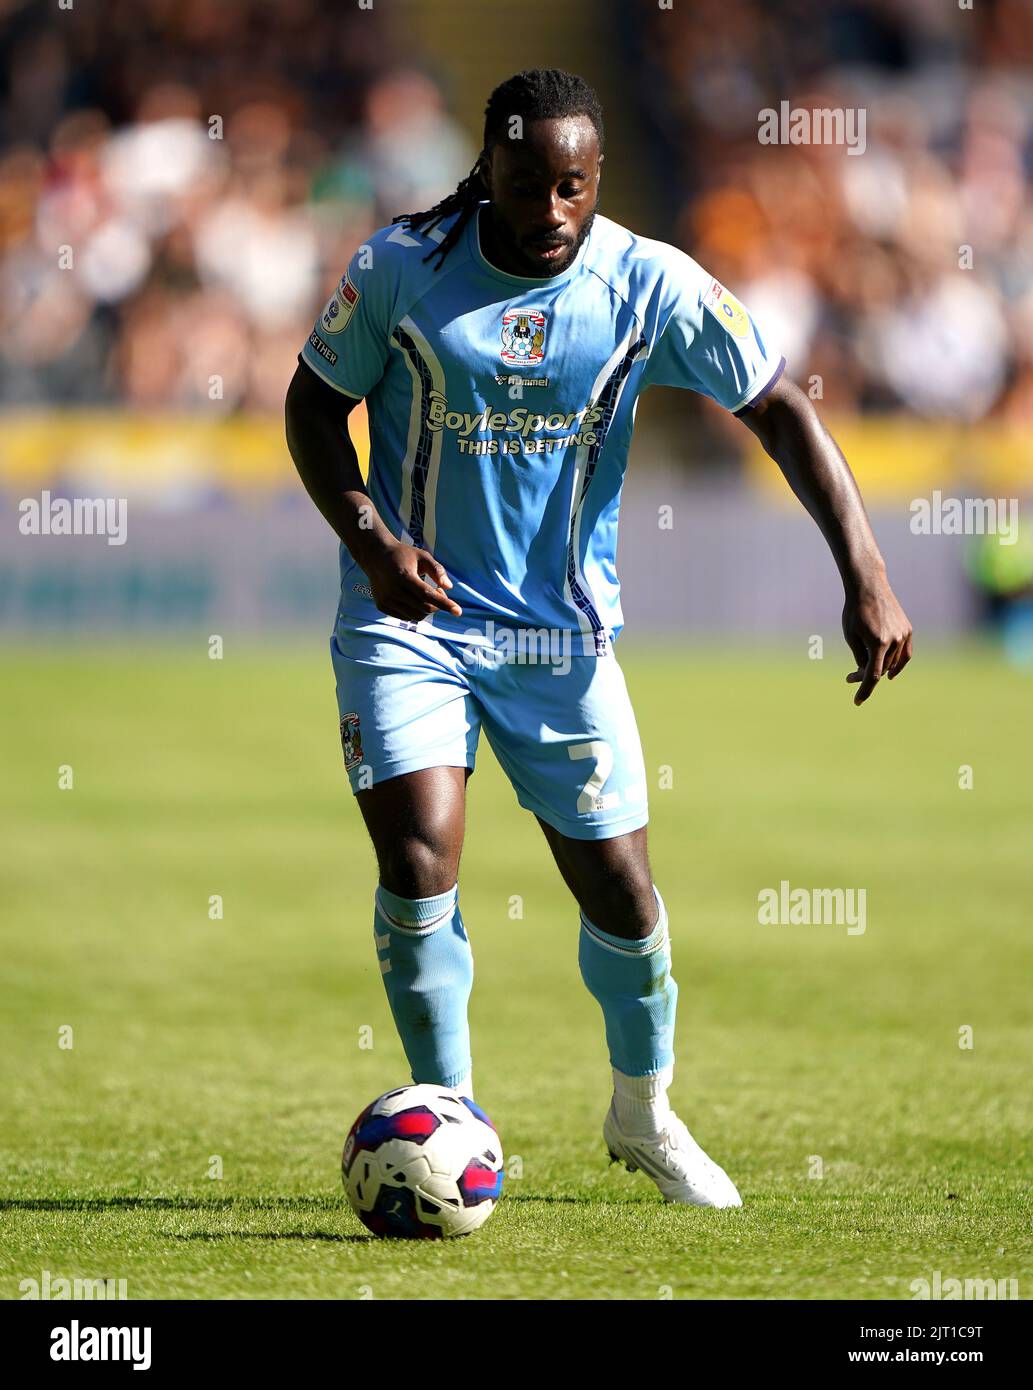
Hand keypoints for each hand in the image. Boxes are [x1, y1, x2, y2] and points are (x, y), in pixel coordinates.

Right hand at [365, 538, 462, 622]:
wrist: (375, 556)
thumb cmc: (403, 555)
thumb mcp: (422, 556)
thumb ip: (437, 570)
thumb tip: (449, 587)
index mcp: (404, 577)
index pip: (428, 595)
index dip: (444, 604)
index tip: (458, 611)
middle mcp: (393, 591)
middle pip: (424, 608)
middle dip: (437, 604)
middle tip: (438, 591)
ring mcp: (386, 600)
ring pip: (415, 616)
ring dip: (426, 609)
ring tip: (425, 594)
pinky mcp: (382, 606)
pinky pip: (405, 617)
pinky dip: (414, 611)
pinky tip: (413, 598)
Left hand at [842, 577, 911, 705]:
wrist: (869, 587)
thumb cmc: (854, 611)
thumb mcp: (850, 636)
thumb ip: (860, 656)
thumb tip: (867, 673)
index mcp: (877, 643)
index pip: (872, 675)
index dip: (864, 690)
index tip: (857, 701)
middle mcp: (894, 640)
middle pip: (881, 669)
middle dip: (865, 675)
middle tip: (850, 677)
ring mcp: (903, 635)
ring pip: (892, 662)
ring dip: (879, 667)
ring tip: (861, 667)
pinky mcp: (907, 630)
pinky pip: (905, 654)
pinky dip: (899, 664)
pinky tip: (892, 674)